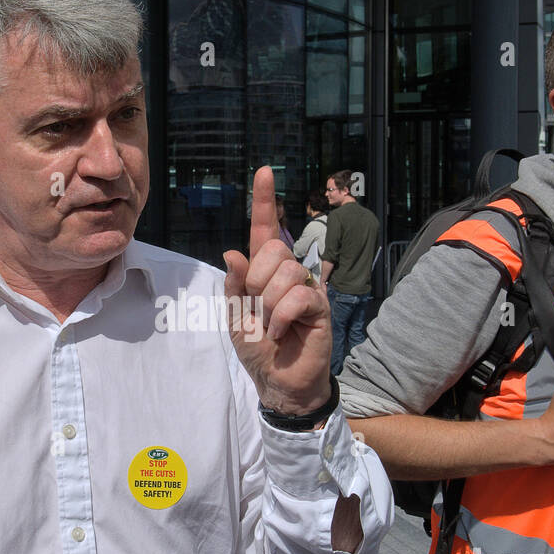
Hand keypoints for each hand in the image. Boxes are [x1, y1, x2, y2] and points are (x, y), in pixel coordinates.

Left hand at [223, 166, 331, 414]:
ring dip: (267, 303)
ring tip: (270, 324)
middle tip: (257, 308)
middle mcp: (288, 272)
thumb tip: (233, 252)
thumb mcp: (234, 315)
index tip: (263, 171)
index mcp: (264, 271)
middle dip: (255, 281)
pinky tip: (280, 331)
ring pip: (284, 271)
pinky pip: (297, 296)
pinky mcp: (320, 306)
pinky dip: (281, 316)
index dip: (265, 200)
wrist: (278, 382)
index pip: (266, 229)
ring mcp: (307, 287)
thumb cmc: (258, 348)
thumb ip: (234, 285)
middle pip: (273, 248)